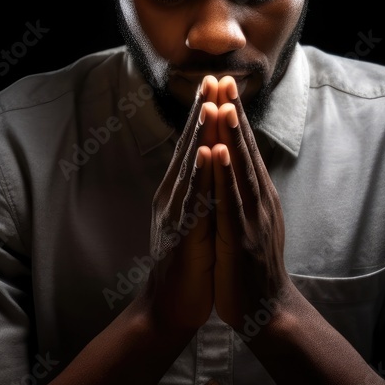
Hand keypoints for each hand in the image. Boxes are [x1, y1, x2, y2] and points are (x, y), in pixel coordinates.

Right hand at [139, 76, 219, 334]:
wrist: (169, 308)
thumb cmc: (187, 266)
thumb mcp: (194, 221)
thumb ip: (198, 192)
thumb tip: (210, 165)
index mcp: (179, 192)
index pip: (194, 144)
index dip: (204, 113)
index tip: (216, 82)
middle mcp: (173, 196)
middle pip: (189, 146)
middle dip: (202, 111)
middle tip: (212, 77)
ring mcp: (175, 213)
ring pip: (190, 167)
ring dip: (200, 135)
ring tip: (210, 104)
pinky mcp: (182, 234)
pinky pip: (193, 199)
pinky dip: (199, 174)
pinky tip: (207, 153)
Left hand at [211, 76, 291, 334]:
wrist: (268, 312)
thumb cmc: (254, 269)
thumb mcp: (253, 223)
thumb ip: (248, 196)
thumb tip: (241, 170)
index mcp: (258, 196)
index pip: (245, 149)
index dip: (235, 117)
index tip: (225, 87)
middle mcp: (259, 200)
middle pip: (245, 150)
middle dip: (234, 115)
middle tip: (225, 80)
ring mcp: (253, 217)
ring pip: (240, 170)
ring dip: (231, 136)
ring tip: (223, 105)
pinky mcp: (243, 237)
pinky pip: (231, 201)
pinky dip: (224, 174)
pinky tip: (218, 153)